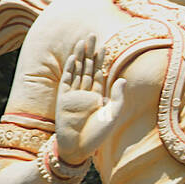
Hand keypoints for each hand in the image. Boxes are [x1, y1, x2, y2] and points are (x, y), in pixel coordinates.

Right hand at [55, 36, 125, 163]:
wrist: (77, 148)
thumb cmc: (96, 136)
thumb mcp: (112, 116)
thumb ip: (117, 97)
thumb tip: (121, 79)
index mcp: (98, 97)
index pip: (100, 73)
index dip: (101, 59)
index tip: (104, 45)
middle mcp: (86, 93)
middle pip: (88, 67)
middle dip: (91, 52)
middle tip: (92, 35)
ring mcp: (74, 95)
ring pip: (78, 70)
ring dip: (80, 55)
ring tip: (83, 41)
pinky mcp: (63, 98)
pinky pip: (67, 79)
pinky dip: (71, 67)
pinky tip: (75, 56)